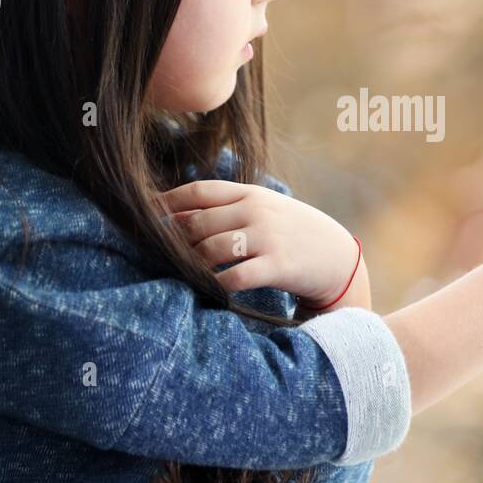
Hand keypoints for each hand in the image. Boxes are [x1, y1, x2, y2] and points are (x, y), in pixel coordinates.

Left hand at [156, 180, 361, 308]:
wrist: (338, 257)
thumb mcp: (266, 210)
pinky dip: (215, 286)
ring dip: (191, 263)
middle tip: (158, 254)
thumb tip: (175, 213)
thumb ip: (228, 208)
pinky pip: (234, 277)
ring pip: (211, 249)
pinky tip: (209, 291)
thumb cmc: (294, 233)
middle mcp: (256, 211)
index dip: (167, 202)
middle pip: (198, 222)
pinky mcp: (277, 266)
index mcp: (251, 193)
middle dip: (175, 240)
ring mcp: (267, 237)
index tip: (144, 214)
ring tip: (182, 274)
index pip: (199, 191)